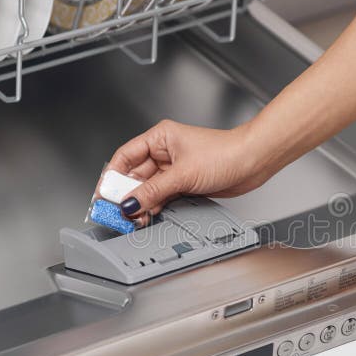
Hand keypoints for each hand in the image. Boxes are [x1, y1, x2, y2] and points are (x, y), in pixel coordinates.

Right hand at [103, 120, 276, 220]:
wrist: (252, 162)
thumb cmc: (226, 153)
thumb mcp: (182, 174)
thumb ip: (153, 191)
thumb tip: (130, 202)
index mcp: (160, 138)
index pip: (125, 157)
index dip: (112, 176)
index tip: (103, 195)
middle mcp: (165, 152)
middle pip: (135, 175)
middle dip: (126, 194)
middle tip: (117, 212)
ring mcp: (175, 169)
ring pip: (148, 188)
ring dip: (141, 203)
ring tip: (134, 218)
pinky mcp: (185, 182)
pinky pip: (162, 195)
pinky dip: (155, 205)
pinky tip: (149, 214)